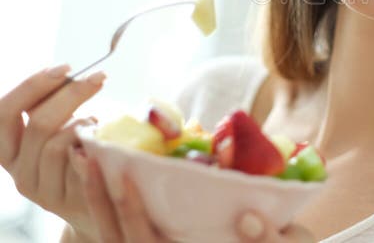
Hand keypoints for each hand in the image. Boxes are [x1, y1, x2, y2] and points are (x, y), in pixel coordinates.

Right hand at [0, 64, 105, 240]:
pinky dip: (92, 144)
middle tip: (99, 77)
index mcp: (8, 148)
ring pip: (57, 144)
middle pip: (38, 124)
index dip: (33, 86)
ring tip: (97, 119)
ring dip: (84, 122)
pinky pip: (78, 164)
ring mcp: (41, 189)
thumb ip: (53, 105)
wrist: (96, 200)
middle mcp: (18, 171)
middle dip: (72, 94)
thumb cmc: (78, 152)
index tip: (66, 67)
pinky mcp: (65, 200)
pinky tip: (101, 136)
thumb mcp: (59, 126)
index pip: (4, 113)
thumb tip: (66, 71)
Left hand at [81, 156, 315, 241]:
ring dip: (97, 200)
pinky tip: (104, 173)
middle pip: (119, 240)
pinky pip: (125, 229)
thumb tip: (249, 217)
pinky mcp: (167, 239)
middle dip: (99, 200)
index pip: (148, 242)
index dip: (133, 211)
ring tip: (86, 161)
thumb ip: (268, 241)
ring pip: (115, 236)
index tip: (125, 175)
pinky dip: (109, 204)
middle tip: (87, 158)